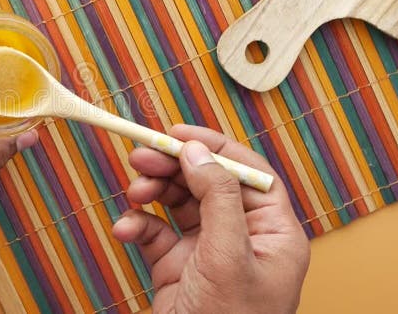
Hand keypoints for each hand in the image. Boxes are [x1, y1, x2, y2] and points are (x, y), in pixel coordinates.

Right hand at [112, 124, 309, 313]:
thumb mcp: (228, 256)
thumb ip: (216, 198)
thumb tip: (199, 151)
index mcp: (272, 233)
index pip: (246, 173)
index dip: (213, 146)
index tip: (178, 133)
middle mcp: (240, 237)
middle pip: (205, 181)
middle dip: (172, 166)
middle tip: (141, 155)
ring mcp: (205, 251)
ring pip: (176, 202)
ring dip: (151, 192)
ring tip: (133, 191)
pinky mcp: (175, 266)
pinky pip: (153, 232)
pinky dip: (136, 225)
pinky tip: (125, 229)